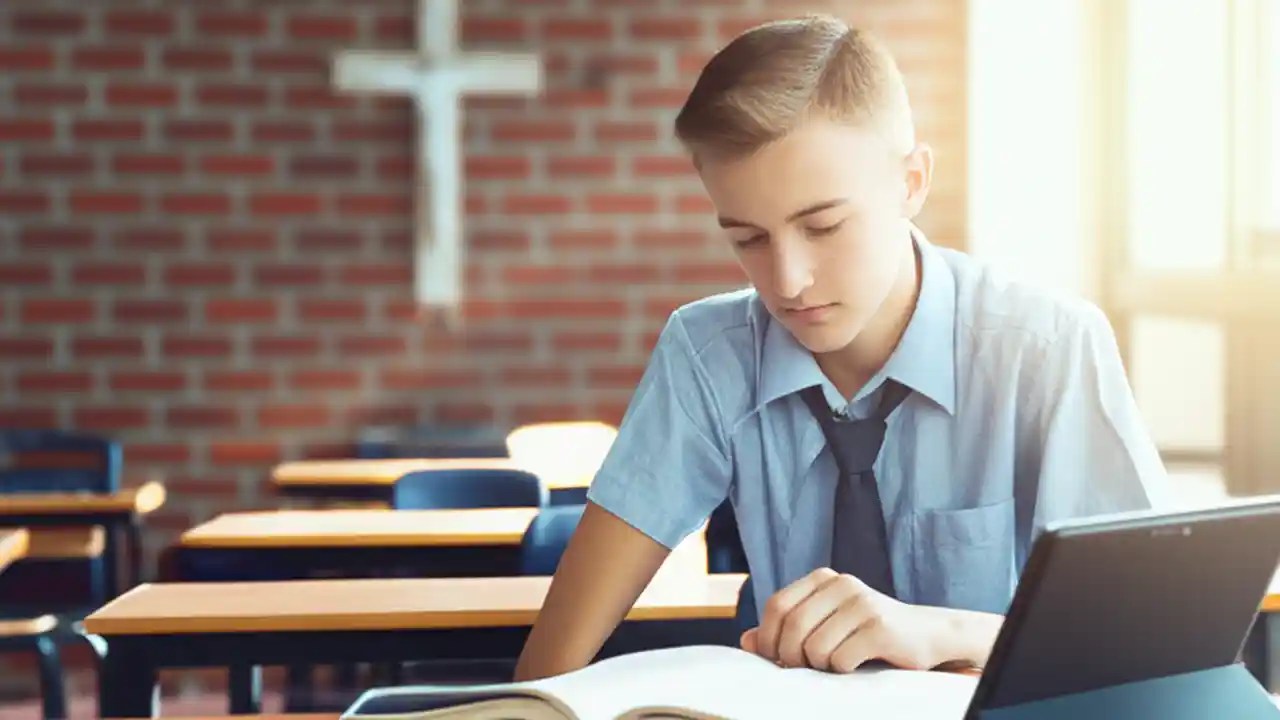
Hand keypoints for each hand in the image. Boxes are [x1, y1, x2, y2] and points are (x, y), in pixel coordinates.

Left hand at [739, 567, 944, 672]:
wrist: (926, 636)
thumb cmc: (866, 634)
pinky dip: (843, 671)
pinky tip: (857, 664)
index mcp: (823, 578)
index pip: (777, 605)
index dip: (769, 638)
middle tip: (802, 670)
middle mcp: (842, 583)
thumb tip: (746, 642)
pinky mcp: (880, 627)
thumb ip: (787, 630)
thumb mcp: (825, 625)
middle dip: (790, 657)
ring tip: (836, 663)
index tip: (777, 659)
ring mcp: (863, 603)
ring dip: (820, 666)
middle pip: (793, 626)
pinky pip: (841, 659)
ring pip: (815, 647)